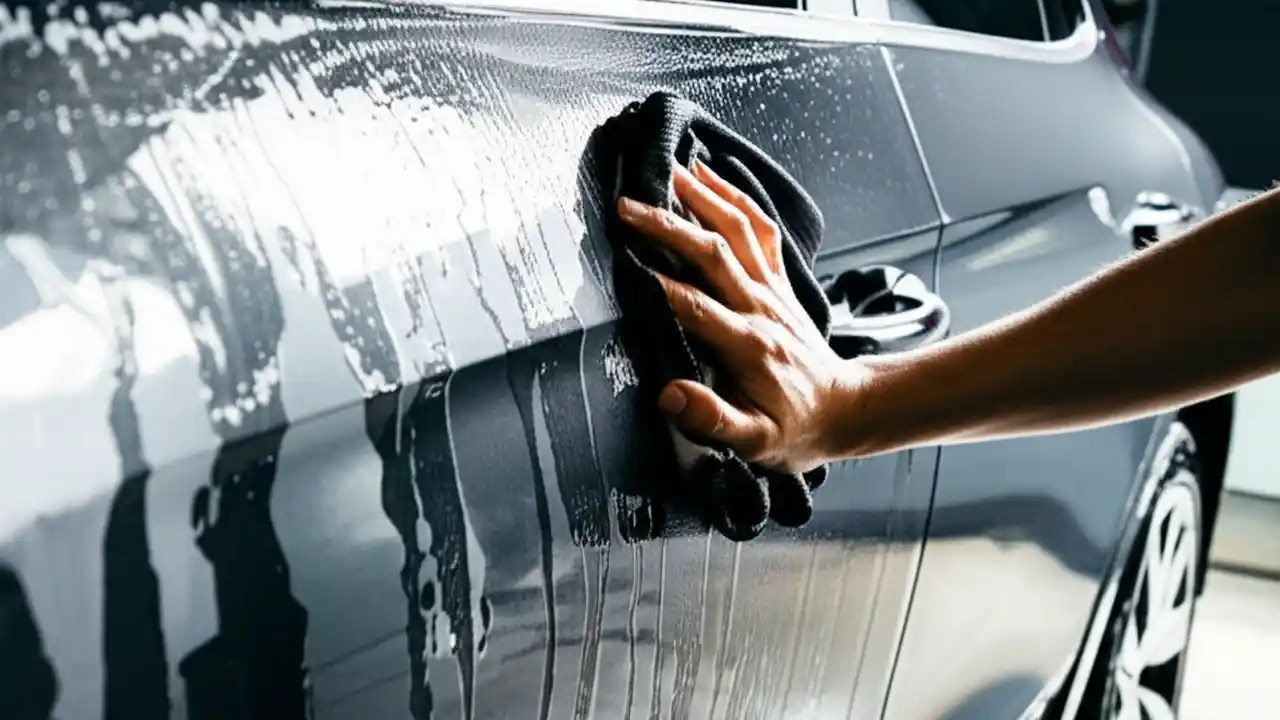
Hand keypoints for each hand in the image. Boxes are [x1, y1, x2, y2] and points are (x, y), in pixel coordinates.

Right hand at [617, 161, 864, 472]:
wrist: (843, 410)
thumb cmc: (794, 429)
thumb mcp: (756, 442)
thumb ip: (714, 420)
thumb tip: (671, 396)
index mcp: (748, 347)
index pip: (696, 307)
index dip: (658, 284)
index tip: (623, 261)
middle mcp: (761, 308)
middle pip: (712, 253)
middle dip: (668, 226)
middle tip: (627, 205)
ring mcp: (772, 289)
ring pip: (738, 229)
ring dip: (703, 196)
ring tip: (668, 169)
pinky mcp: (778, 281)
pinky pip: (759, 228)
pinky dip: (735, 196)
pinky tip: (711, 175)